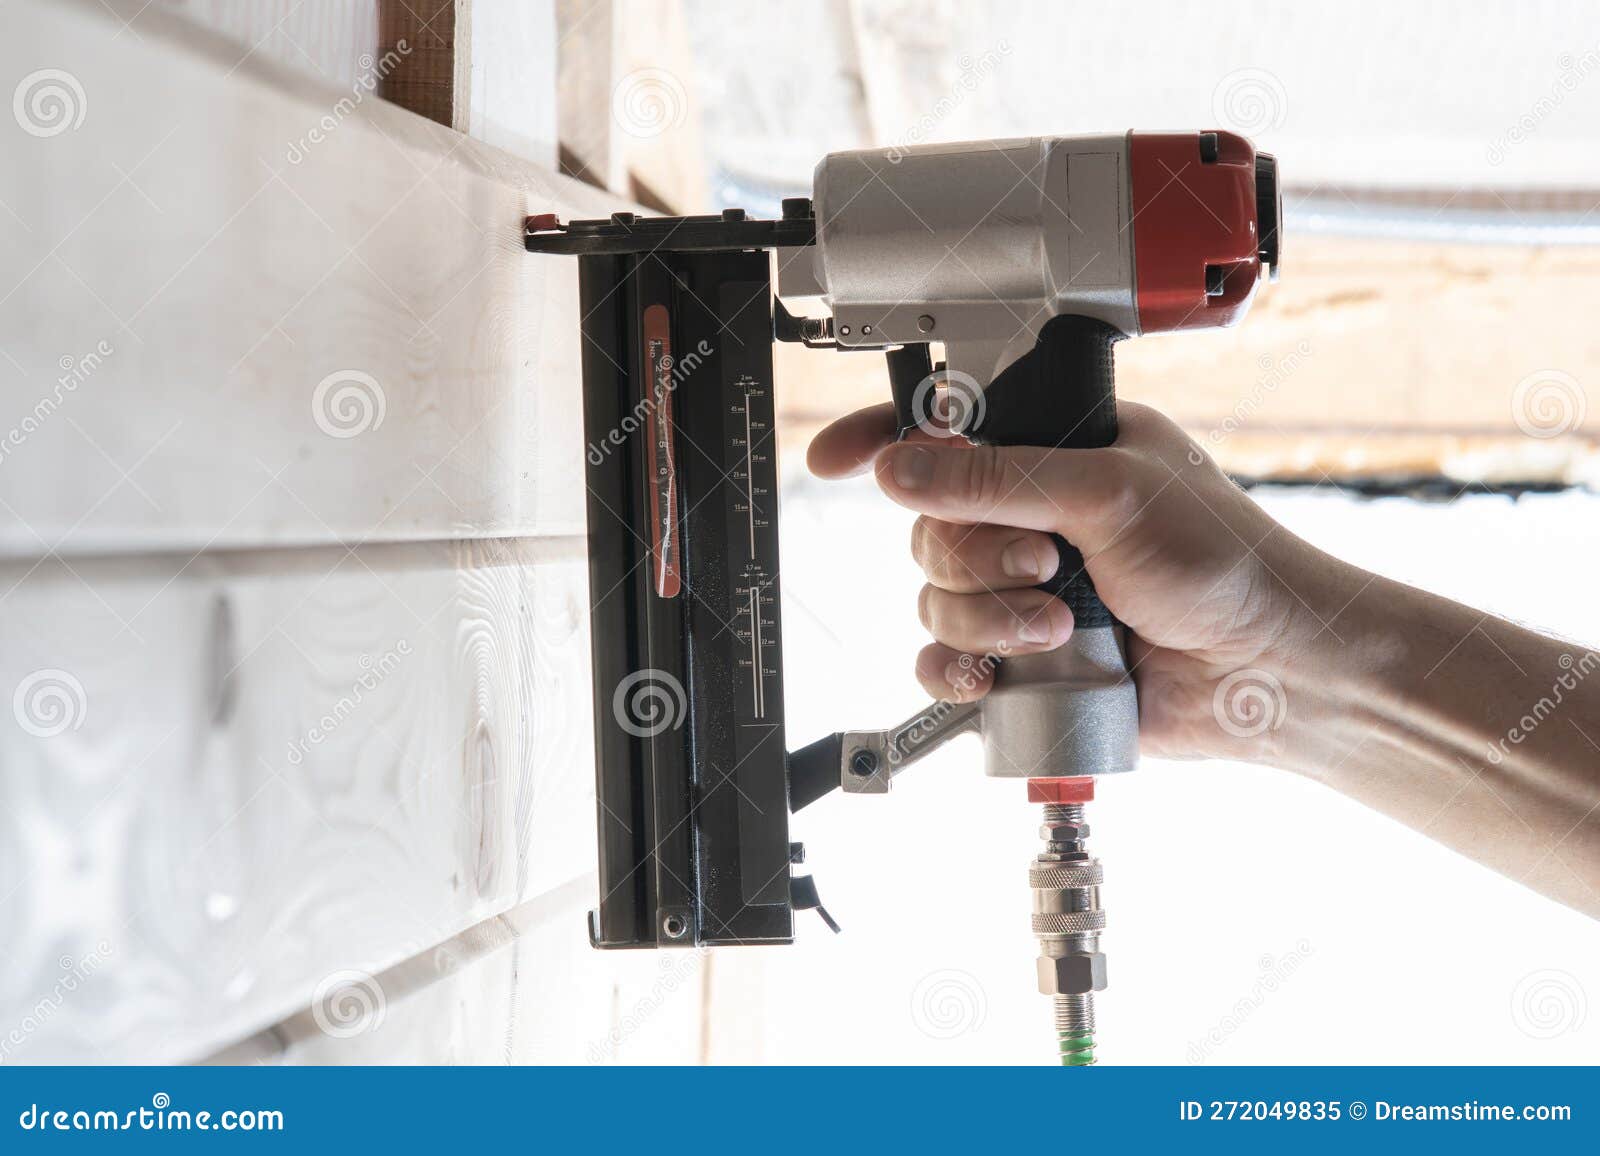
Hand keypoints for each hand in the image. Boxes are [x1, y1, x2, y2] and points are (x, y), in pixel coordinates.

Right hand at [807, 400, 1327, 760]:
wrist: (1268, 671)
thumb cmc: (1226, 565)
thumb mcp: (1110, 494)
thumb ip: (999, 478)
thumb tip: (899, 465)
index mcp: (1062, 450)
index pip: (951, 431)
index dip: (885, 439)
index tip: (836, 457)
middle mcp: (1036, 516)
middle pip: (930, 525)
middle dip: (978, 555)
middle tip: (1045, 563)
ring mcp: (1027, 591)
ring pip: (936, 599)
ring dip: (988, 618)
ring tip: (1058, 627)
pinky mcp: (1024, 659)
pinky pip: (947, 662)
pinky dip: (959, 670)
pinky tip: (994, 676)